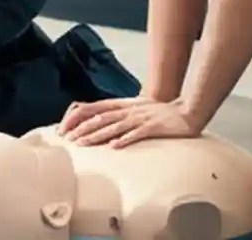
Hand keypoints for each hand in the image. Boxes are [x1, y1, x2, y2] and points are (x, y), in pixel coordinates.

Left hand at [57, 96, 202, 148]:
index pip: (93, 108)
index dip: (77, 118)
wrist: (187, 111)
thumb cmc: (159, 112)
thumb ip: (117, 112)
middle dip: (81, 129)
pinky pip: (136, 134)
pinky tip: (114, 147)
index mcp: (121, 105)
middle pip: (99, 118)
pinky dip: (124, 139)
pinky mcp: (153, 127)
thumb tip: (97, 119)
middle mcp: (127, 110)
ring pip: (113, 126)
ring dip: (96, 135)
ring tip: (82, 144)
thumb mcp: (135, 107)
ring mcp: (140, 118)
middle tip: (67, 140)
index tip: (64, 129)